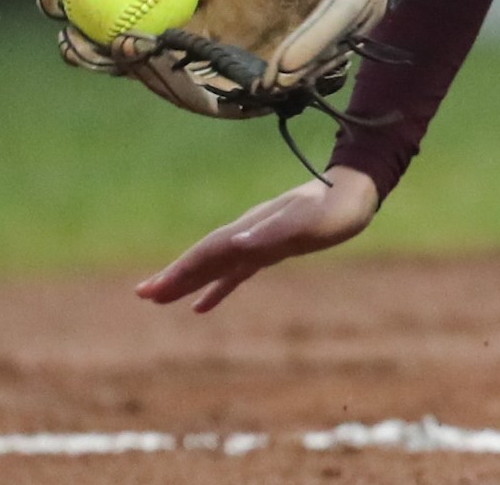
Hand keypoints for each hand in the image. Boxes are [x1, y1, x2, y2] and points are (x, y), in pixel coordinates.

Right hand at [136, 166, 379, 311]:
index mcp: (250, 228)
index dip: (179, 271)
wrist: (356, 192)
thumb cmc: (333, 208)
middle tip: (143, 295)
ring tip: (161, 298)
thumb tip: (234, 242)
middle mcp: (248, 233)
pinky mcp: (271, 248)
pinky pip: (235, 272)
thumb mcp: (306, 223)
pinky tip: (203, 305)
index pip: (207, 252)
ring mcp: (258, 240)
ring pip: (215, 265)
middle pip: (204, 258)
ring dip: (189, 281)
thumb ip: (270, 232)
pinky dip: (217, 287)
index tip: (152, 290)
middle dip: (174, 276)